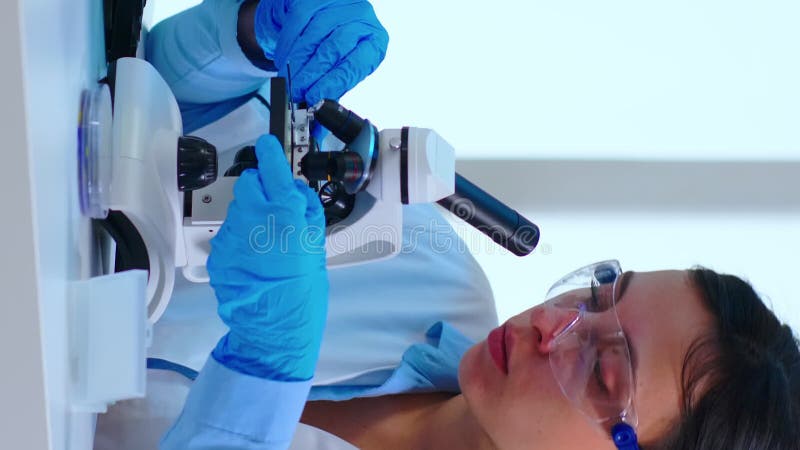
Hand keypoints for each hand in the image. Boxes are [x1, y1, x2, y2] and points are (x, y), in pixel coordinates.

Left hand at [207, 134, 327, 380]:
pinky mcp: (217, 251)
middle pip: (249, 184)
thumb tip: (293, 191)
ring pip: (238, 210)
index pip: (271, 168)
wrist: (274, 327)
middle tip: (275, 210)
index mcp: (283, 213)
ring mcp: (230, 234)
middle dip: (261, 190)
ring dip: (251, 216)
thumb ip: (304, 211)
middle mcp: (252, 217)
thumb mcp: (316, 245)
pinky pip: (229, 234)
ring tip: (266, 244)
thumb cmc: (304, 289)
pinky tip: (253, 260)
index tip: (268, 145)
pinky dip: (240, 240)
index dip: (269, 153)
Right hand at [254, 0, 388, 103]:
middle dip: (313, 76)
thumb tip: (317, 127)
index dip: (334, 83)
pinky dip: (288, 47)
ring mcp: (337, 5)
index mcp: (374, 41)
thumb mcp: (343, 69)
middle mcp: (360, 18)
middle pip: (333, 50)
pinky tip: (285, 61)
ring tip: (291, 83)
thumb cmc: (339, 46)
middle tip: (299, 95)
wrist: (326, 11)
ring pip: (312, 38)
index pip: (355, 64)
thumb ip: (332, 93)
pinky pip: (297, 25)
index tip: (317, 99)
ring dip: (298, 65)